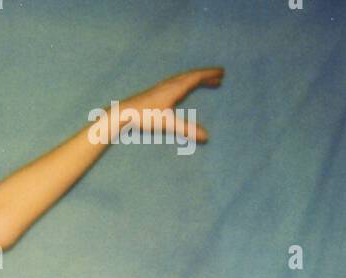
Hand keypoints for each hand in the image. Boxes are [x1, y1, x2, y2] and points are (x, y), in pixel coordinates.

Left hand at [100, 67, 224, 145]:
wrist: (123, 113)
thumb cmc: (144, 117)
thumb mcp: (168, 124)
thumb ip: (187, 130)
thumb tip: (207, 137)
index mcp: (175, 88)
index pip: (196, 77)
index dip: (210, 74)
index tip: (222, 72)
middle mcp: (169, 84)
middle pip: (191, 76)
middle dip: (206, 76)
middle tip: (219, 77)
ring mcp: (161, 87)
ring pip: (183, 79)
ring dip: (196, 79)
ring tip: (205, 82)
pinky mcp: (155, 93)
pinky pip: (175, 83)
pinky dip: (185, 83)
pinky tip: (184, 91)